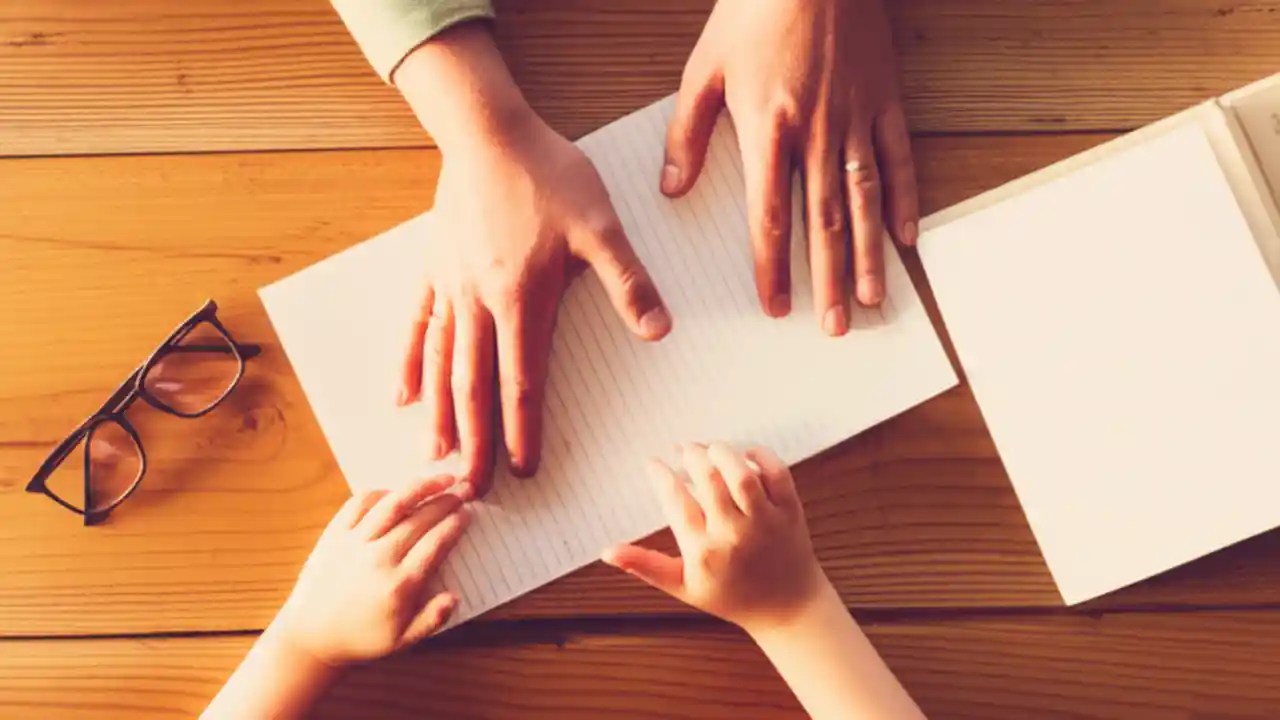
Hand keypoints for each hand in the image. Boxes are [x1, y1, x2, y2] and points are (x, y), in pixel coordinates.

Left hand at [271, 475, 471, 666]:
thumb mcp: (402, 641)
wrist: (310, 636)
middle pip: (420, 520)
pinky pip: (359, 504)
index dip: (455, 525)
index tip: (467, 514)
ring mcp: (354, 543)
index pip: (435, 544)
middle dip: (446, 502)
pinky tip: (397, 492)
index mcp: (399, 586)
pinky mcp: (334, 535)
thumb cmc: (360, 639)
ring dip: (420, 487)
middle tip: (463, 491)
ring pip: (393, 505)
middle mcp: (378, 559)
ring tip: (439, 479)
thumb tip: (454, 597)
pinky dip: (381, 493)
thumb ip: (432, 619)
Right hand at [395, 26, 671, 492]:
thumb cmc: (547, 175)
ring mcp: (450, 289)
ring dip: (440, 415)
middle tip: (467, 489)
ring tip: (432, 459)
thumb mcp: (601, 225)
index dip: (521, 431)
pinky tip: (404, 396)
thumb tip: (658, 330)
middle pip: (474, 388)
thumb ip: (628, 282)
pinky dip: (412, 364)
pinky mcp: (434, 270)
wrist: (488, 132)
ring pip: (443, 366)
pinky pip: (418, 326)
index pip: (521, 383)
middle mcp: (479, 305)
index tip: (521, 470)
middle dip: (472, 442)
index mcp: (522, 300)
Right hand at [603, 443, 827, 632]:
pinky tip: (744, 454)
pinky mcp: (790, 512)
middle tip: (683, 450)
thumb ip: (644, 565)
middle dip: (690, 455)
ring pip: (741, 473)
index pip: (675, 500)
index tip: (653, 463)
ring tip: (709, 449)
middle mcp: (733, 534)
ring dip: (722, 452)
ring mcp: (765, 522)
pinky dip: (761, 456)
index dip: (660, 475)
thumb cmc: (731, 597)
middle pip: (708, 479)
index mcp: (703, 552)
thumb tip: (605, 551)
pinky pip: (777, 473)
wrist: (787, 609)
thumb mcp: (683, 586)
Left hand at [661, 0, 916, 334]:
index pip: (769, 216)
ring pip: (865, 200)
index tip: (775, 306)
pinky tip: (906, 238)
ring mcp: (856, 119)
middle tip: (833, 327)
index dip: (772, 267)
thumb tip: (673, 189)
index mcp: (768, 129)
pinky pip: (899, 159)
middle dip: (827, 280)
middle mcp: (817, 134)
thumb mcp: (704, 69)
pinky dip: (904, 200)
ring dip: (869, 255)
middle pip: (823, 222)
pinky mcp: (885, 100)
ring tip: (873, 300)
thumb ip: (688, 134)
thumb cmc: (753, 12)